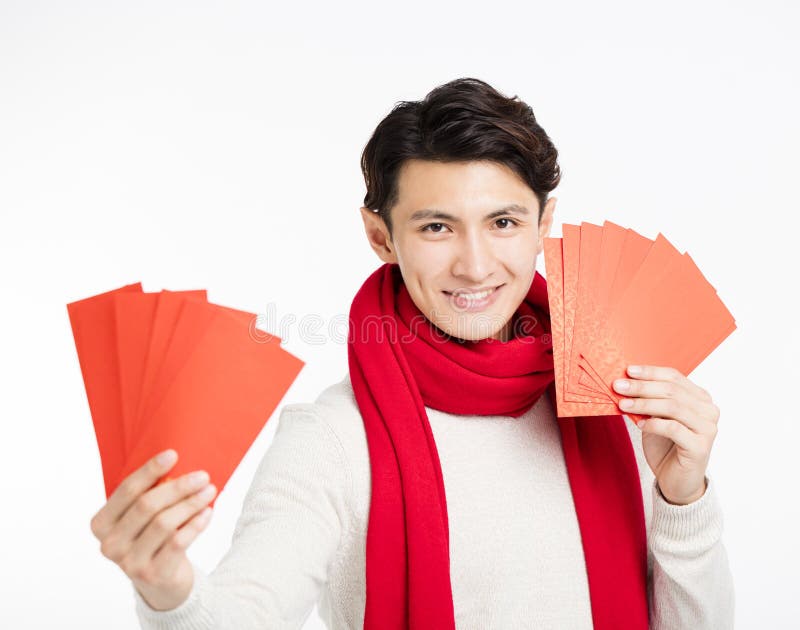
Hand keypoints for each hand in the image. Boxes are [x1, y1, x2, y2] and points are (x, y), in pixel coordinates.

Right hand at [89, 449, 217, 610]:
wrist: (161, 581)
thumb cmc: (151, 537)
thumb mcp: (140, 517)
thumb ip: (147, 494)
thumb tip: (175, 459)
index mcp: (101, 524)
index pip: (126, 490)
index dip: (149, 470)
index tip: (173, 454)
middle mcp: (109, 545)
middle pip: (147, 505)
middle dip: (178, 487)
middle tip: (202, 475)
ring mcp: (130, 563)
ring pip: (164, 523)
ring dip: (191, 503)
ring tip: (209, 491)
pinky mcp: (153, 575)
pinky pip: (178, 542)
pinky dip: (195, 524)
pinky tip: (208, 512)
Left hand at [612, 365, 719, 505]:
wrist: (676, 481)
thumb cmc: (665, 446)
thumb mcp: (655, 417)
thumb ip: (649, 400)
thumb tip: (625, 382)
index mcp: (700, 398)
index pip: (674, 377)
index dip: (650, 372)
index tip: (627, 371)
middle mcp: (708, 410)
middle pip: (672, 390)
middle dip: (642, 387)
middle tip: (619, 386)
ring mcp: (707, 428)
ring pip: (672, 407)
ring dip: (644, 404)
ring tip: (623, 404)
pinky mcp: (700, 447)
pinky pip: (674, 428)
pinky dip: (653, 424)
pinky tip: (639, 425)